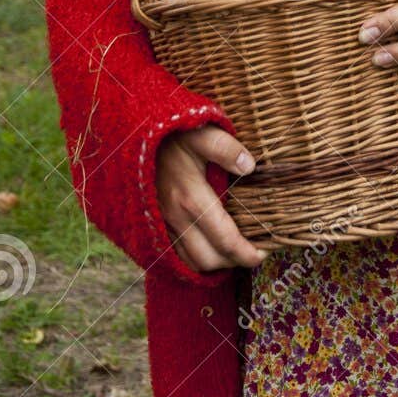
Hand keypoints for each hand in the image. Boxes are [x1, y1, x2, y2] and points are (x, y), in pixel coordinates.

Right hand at [155, 124, 268, 272]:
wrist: (134, 135)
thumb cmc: (173, 134)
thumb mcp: (201, 132)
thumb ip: (226, 148)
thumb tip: (250, 167)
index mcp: (191, 198)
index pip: (225, 239)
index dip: (246, 253)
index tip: (263, 252)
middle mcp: (175, 217)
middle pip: (209, 259)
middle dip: (233, 262)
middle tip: (252, 253)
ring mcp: (162, 223)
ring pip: (190, 261)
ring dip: (214, 264)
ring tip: (234, 253)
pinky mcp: (154, 223)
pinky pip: (175, 254)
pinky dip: (194, 258)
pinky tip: (209, 247)